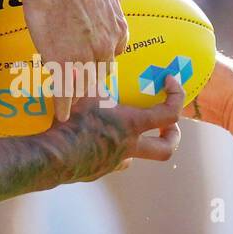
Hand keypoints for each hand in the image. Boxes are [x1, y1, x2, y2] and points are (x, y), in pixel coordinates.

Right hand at [25, 0, 128, 122]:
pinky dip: (63, 105)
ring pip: (87, 85)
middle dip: (95, 81)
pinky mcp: (64, 62)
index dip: (103, 55)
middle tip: (88, 92)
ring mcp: (86, 55)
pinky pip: (66, 91)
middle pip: (103, 71)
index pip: (115, 49)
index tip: (94, 60)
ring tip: (76, 113)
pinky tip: (60, 115)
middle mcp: (107, 43)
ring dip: (81, 98)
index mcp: (116, 24)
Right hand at [46, 75, 185, 183]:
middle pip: (165, 149)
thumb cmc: (73, 123)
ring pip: (135, 157)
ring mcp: (114, 161)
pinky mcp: (99, 170)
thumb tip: (94, 63)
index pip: (169, 113)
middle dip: (172, 137)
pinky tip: (96, 142)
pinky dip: (109, 152)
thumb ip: (96, 80)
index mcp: (131, 124)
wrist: (55, 156)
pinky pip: (111, 162)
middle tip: (169, 127)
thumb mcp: (86, 92)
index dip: (176, 96)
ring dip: (136, 145)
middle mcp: (129, 145)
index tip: (170, 82)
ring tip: (123, 132)